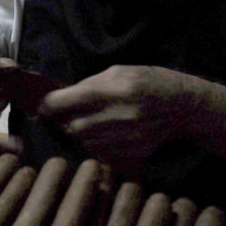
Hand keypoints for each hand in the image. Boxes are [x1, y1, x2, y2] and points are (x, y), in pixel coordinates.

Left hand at [37, 65, 202, 166]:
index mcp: (115, 89)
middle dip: (66, 121)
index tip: (43, 106)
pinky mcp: (134, 152)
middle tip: (68, 115)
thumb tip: (62, 97)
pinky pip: (102, 153)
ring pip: (86, 143)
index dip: (49, 105)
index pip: (69, 101)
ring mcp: (129, 137)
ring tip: (90, 122)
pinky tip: (106, 132)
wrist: (182, 105)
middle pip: (74, 128)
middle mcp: (121, 115)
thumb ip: (89, 84)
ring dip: (81, 134)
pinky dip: (97, 144)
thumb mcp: (119, 71)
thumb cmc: (148, 81)